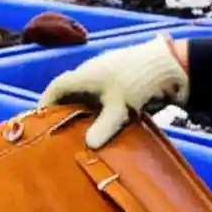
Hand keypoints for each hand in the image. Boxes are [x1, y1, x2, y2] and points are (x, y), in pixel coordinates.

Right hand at [40, 34, 188, 147]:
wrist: (171, 64)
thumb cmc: (139, 80)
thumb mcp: (120, 107)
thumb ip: (103, 127)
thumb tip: (89, 146)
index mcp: (85, 74)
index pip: (57, 87)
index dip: (46, 102)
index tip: (39, 119)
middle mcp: (92, 72)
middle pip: (70, 90)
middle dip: (63, 109)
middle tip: (59, 130)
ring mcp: (108, 74)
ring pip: (87, 92)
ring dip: (82, 109)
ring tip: (81, 130)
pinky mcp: (122, 79)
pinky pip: (102, 94)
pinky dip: (99, 107)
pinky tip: (106, 122)